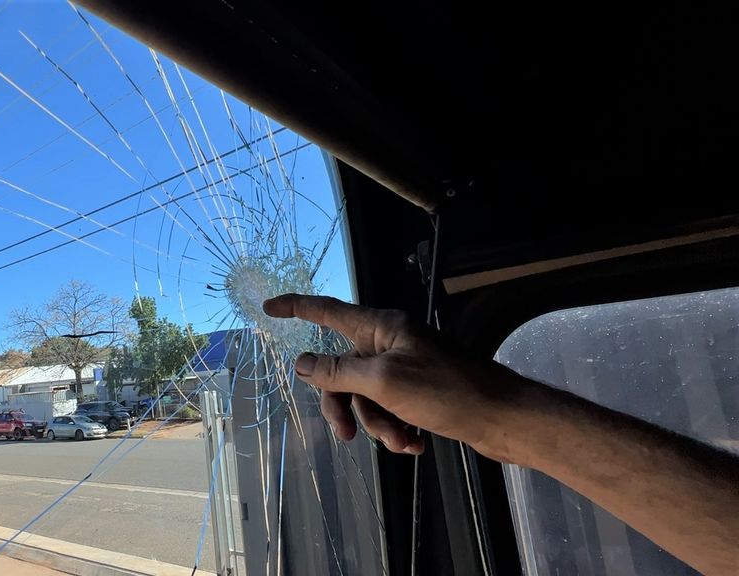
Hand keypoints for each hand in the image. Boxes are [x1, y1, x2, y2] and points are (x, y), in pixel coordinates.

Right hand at [263, 293, 514, 455]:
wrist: (505, 419)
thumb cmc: (448, 392)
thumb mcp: (384, 383)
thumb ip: (339, 372)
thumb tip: (303, 363)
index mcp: (382, 328)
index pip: (327, 311)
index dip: (296, 307)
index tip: (268, 306)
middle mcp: (391, 342)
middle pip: (343, 370)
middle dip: (345, 406)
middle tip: (347, 436)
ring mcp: (407, 366)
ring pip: (367, 396)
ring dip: (378, 425)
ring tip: (402, 442)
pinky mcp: (421, 391)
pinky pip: (391, 409)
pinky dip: (398, 429)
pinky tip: (415, 445)